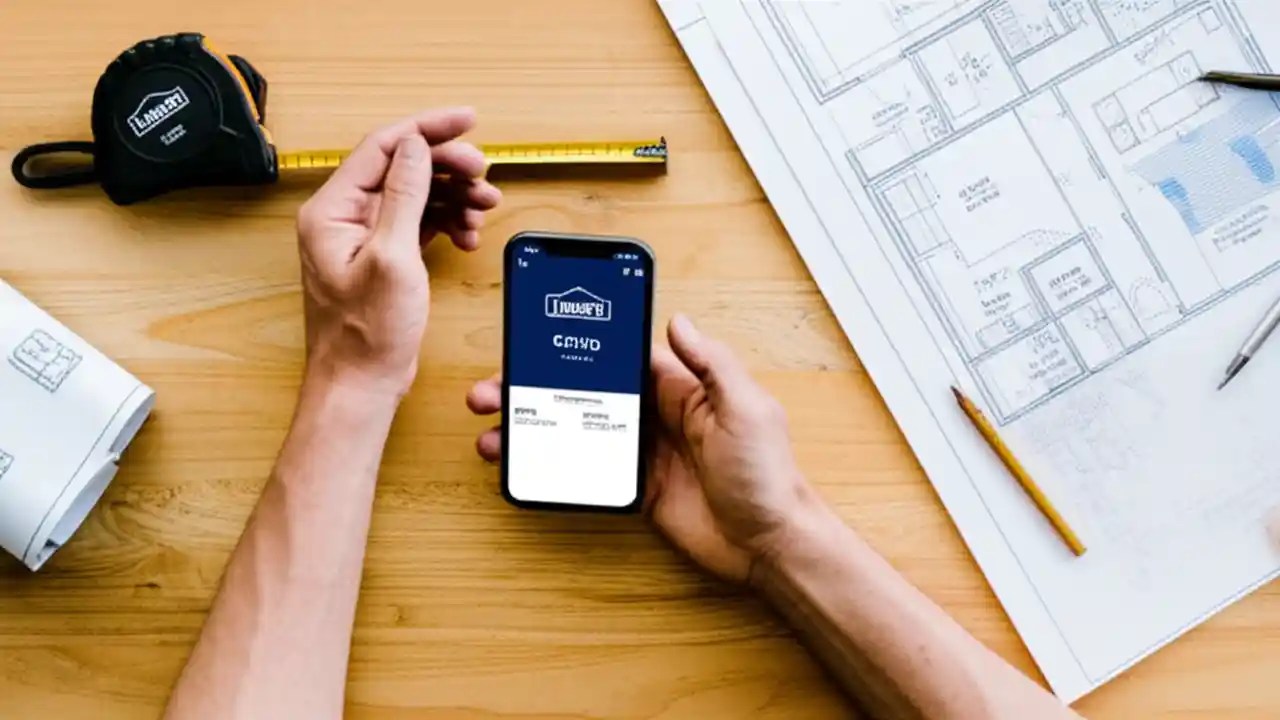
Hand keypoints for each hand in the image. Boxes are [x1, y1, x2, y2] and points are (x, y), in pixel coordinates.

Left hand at [297, 108, 501, 397]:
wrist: (361, 384)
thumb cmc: (366, 335)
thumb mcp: (392, 258)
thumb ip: (404, 196)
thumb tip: (415, 148)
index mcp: (331, 211)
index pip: (383, 148)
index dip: (428, 129)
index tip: (466, 122)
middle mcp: (343, 218)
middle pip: (403, 168)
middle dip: (449, 168)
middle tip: (484, 175)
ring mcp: (363, 237)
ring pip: (417, 194)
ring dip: (454, 196)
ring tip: (483, 207)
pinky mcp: (383, 256)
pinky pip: (419, 222)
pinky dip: (448, 222)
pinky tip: (468, 235)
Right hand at [467, 315, 835, 583]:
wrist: (768, 544)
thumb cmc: (768, 475)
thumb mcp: (747, 409)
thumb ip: (712, 364)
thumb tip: (679, 321)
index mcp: (683, 388)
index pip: (621, 355)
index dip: (578, 346)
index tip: (538, 339)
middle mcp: (658, 414)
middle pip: (585, 390)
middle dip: (537, 386)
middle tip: (495, 389)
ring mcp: (644, 451)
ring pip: (576, 427)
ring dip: (534, 425)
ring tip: (494, 429)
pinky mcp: (636, 486)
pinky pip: (585, 468)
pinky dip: (551, 464)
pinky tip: (524, 462)